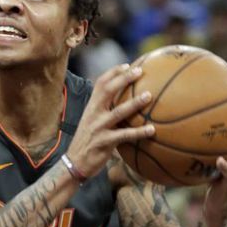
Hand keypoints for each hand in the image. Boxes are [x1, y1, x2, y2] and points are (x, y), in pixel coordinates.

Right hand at [67, 64, 155, 178]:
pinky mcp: (104, 142)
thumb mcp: (92, 121)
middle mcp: (93, 113)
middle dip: (123, 79)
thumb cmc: (88, 141)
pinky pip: (125, 135)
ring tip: (149, 96)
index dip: (113, 72)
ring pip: (118, 112)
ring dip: (134, 103)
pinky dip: (139, 132)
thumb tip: (124, 102)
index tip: (128, 65)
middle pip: (108, 90)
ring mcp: (98, 127)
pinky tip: (152, 129)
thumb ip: (104, 110)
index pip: (100, 83)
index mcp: (91, 106)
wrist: (74, 162)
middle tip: (140, 71)